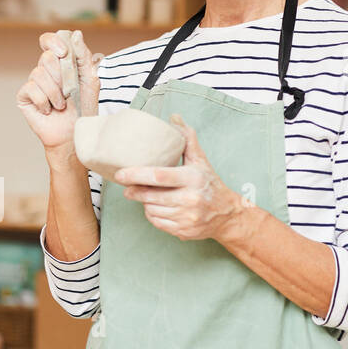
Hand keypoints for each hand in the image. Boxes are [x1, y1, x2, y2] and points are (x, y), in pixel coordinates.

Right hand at [16, 29, 101, 152]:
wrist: (74, 135)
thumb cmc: (84, 109)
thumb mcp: (90, 80)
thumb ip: (84, 56)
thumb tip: (76, 34)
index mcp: (60, 63)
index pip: (49, 41)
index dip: (54, 42)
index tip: (64, 53)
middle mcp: (45, 71)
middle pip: (46, 57)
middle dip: (62, 76)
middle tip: (69, 91)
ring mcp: (33, 83)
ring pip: (39, 73)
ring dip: (55, 92)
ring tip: (61, 105)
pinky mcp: (24, 97)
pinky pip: (31, 88)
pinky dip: (44, 101)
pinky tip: (49, 110)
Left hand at [117, 114, 249, 242]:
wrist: (226, 214)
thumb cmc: (209, 183)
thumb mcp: (200, 160)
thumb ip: (186, 139)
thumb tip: (173, 117)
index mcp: (193, 178)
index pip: (159, 176)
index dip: (136, 175)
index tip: (120, 174)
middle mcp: (190, 199)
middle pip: (151, 196)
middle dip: (134, 191)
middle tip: (126, 187)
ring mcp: (187, 217)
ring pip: (152, 210)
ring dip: (144, 203)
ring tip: (145, 196)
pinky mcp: (183, 231)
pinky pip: (157, 222)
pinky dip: (152, 215)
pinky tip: (154, 207)